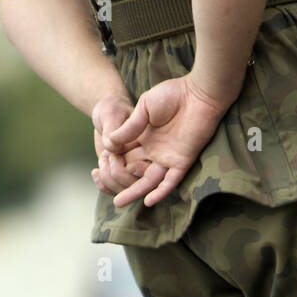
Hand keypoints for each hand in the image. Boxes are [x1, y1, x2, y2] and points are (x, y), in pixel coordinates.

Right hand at [102, 74, 227, 207]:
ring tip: (118, 203)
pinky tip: (147, 201)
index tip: (98, 167)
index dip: (111, 162)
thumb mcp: (144, 108)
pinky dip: (160, 192)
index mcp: (143, 137)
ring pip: (148, 180)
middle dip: (117, 179)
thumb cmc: (172, 94)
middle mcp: (154, 151)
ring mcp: (167, 158)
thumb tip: (109, 143)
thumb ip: (129, 127)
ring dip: (133, 192)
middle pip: (132, 171)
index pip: (124, 155)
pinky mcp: (182, 162)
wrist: (199, 93)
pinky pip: (170, 182)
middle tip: (102, 183)